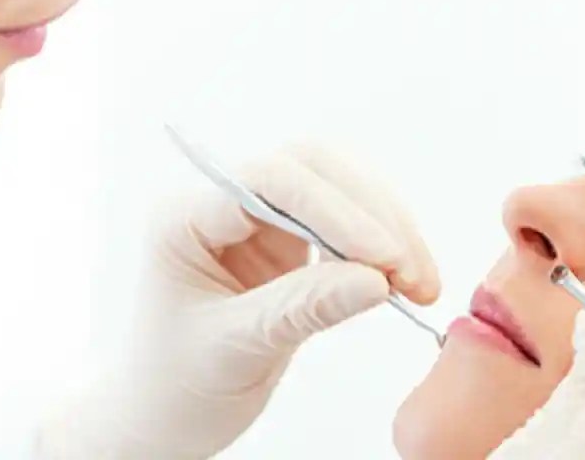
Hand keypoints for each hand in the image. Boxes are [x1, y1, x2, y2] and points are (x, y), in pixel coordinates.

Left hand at [34, 143, 440, 458]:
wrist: (165, 416)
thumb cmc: (175, 385)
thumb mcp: (235, 350)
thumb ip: (302, 309)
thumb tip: (377, 282)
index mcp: (185, 217)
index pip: (268, 181)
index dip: (333, 211)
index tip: (382, 261)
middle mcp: (221, 205)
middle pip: (310, 168)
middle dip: (368, 213)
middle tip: (410, 272)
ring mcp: (257, 220)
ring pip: (336, 186)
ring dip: (385, 226)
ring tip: (419, 283)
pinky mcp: (288, 242)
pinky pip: (345, 222)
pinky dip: (379, 246)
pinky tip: (403, 281)